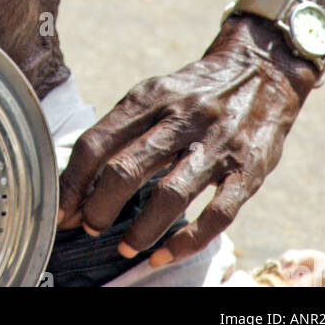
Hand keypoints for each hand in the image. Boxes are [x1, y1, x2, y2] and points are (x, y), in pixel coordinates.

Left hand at [57, 16, 317, 267]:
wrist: (262, 70)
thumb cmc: (196, 91)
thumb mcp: (157, 92)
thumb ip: (124, 127)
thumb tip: (81, 175)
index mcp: (150, 96)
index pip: (97, 142)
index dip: (73, 182)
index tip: (63, 208)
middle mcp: (181, 117)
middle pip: (126, 170)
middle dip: (99, 208)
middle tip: (89, 227)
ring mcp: (216, 144)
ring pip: (168, 196)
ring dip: (140, 230)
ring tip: (125, 247)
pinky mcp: (248, 169)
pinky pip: (216, 214)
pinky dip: (188, 241)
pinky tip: (166, 254)